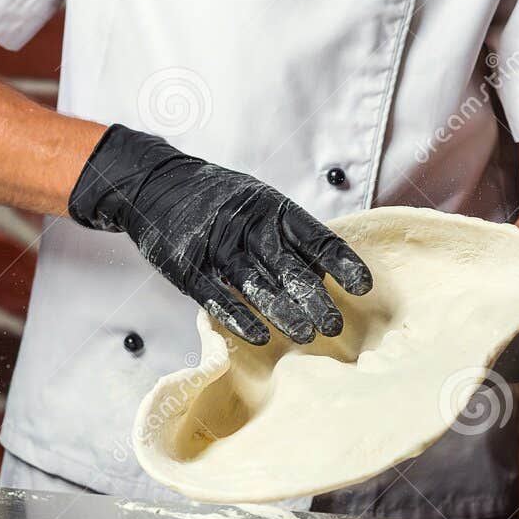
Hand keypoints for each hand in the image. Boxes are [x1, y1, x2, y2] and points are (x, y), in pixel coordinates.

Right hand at [68, 125, 371, 344]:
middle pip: (288, 267)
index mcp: (271, 207)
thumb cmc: (216, 198)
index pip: (316, 237)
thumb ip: (286, 231)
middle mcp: (246, 225)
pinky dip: (238, 316)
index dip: (342, 263)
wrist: (155, 184)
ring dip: (283, 312)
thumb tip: (326, 269)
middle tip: (335, 327)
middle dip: (314, 298)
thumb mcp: (256, 200)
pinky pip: (216, 296)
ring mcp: (215, 246)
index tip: (363, 287)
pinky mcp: (188, 266)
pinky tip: (259, 335)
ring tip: (306, 335)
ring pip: (256, 284)